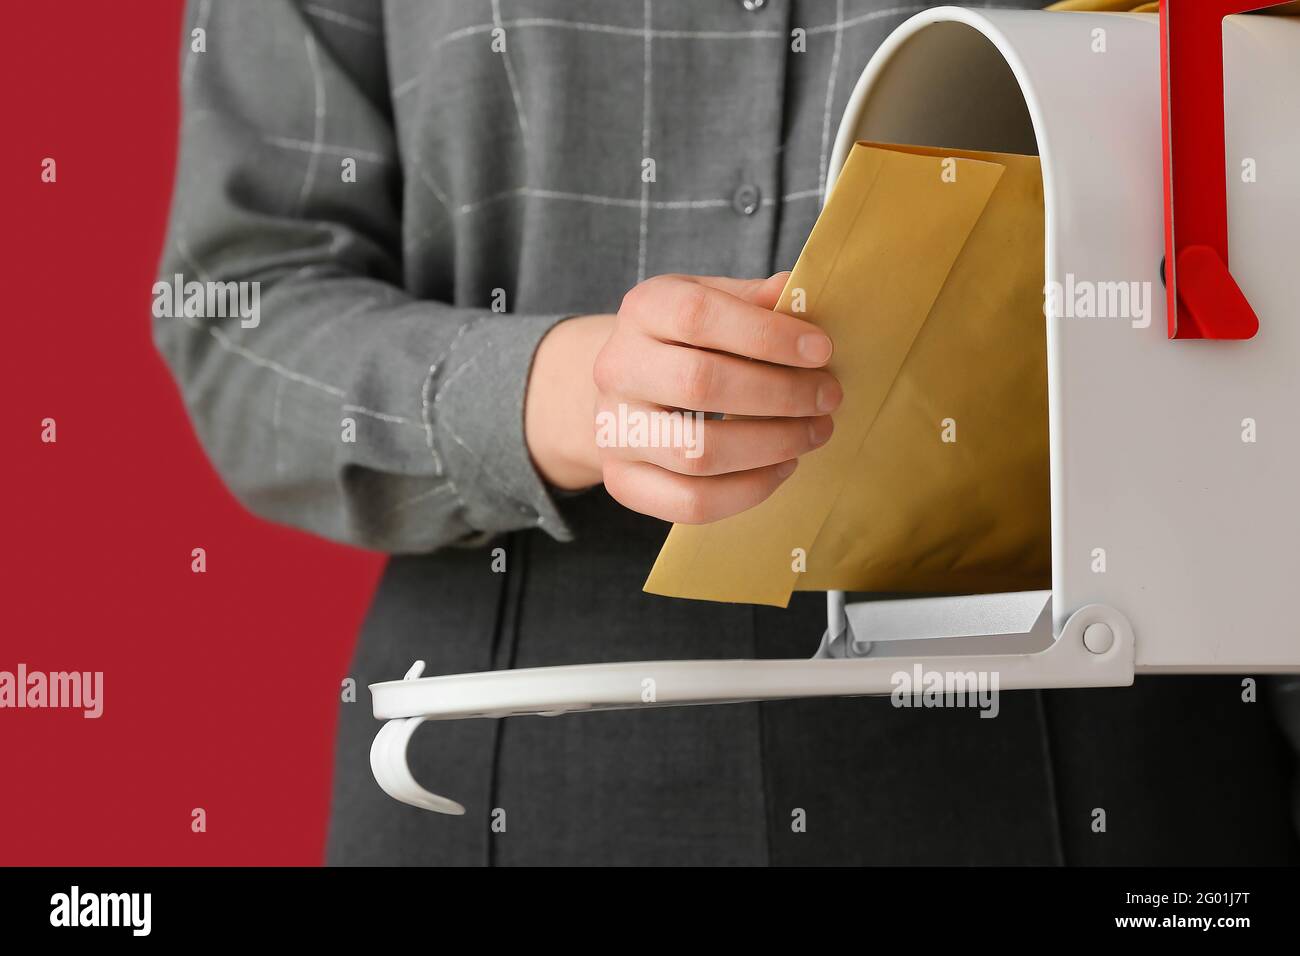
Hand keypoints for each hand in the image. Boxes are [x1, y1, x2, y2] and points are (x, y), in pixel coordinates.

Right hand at [525, 272, 838, 523]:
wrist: (628, 389)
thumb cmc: (685, 342)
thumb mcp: (712, 302)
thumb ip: (752, 299)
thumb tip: (796, 293)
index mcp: (642, 310)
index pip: (699, 316)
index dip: (766, 335)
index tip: (821, 351)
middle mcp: (617, 368)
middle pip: (699, 384)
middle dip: (780, 394)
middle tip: (827, 398)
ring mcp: (614, 430)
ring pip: (697, 452)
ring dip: (771, 446)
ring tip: (813, 433)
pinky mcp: (622, 482)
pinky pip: (691, 503)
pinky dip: (748, 490)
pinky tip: (781, 467)